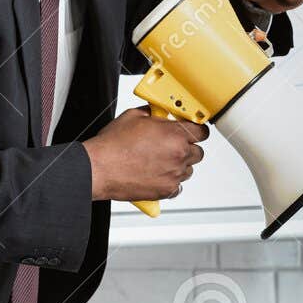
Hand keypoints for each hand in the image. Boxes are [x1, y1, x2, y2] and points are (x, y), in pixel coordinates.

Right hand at [82, 106, 208, 200]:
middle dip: (186, 148)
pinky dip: (169, 181)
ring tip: (160, 161)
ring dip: (179, 165)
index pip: (201, 131)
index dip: (196, 130)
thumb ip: (153, 113)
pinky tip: (156, 174)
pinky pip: (177, 186)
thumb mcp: (134, 116)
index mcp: (175, 135)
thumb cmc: (113, 146)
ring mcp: (174, 174)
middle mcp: (178, 155)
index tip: (191, 131)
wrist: (100, 169)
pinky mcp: (167, 190)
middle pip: (198, 152)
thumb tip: (157, 112)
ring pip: (188, 170)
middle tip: (171, 146)